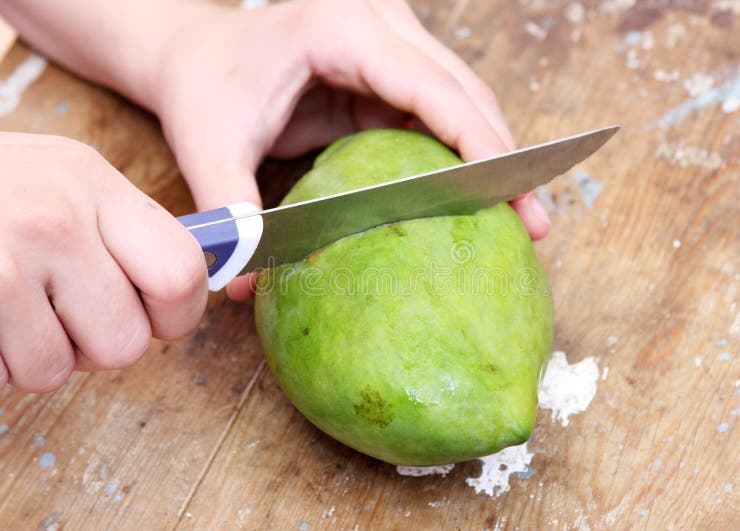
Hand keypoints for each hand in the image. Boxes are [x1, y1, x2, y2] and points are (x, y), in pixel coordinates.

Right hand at [0, 133, 206, 391]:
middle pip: (124, 343)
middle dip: (94, 344)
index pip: (181, 273)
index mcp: (94, 184)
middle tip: (59, 314)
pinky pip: (0, 378)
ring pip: (54, 372)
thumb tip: (182, 291)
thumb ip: (123, 231)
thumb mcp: (62, 179)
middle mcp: (53, 218)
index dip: (176, 314)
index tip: (152, 315)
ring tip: (7, 308)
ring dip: (32, 356)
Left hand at [149, 0, 549, 298]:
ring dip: (493, 157)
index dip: (476, 137)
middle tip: (534, 221)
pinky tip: (477, 200)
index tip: (511, 188)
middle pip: (465, 90)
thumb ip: (230, 211)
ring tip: (522, 217)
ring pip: (463, 101)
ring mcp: (389, 45)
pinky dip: (462, 156)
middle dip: (503, 155)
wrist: (196, 56)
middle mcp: (378, 24)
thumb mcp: (210, 146)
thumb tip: (241, 286)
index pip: (430, 84)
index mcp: (341, 29)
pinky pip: (439, 114)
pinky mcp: (389, 74)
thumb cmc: (205, 88)